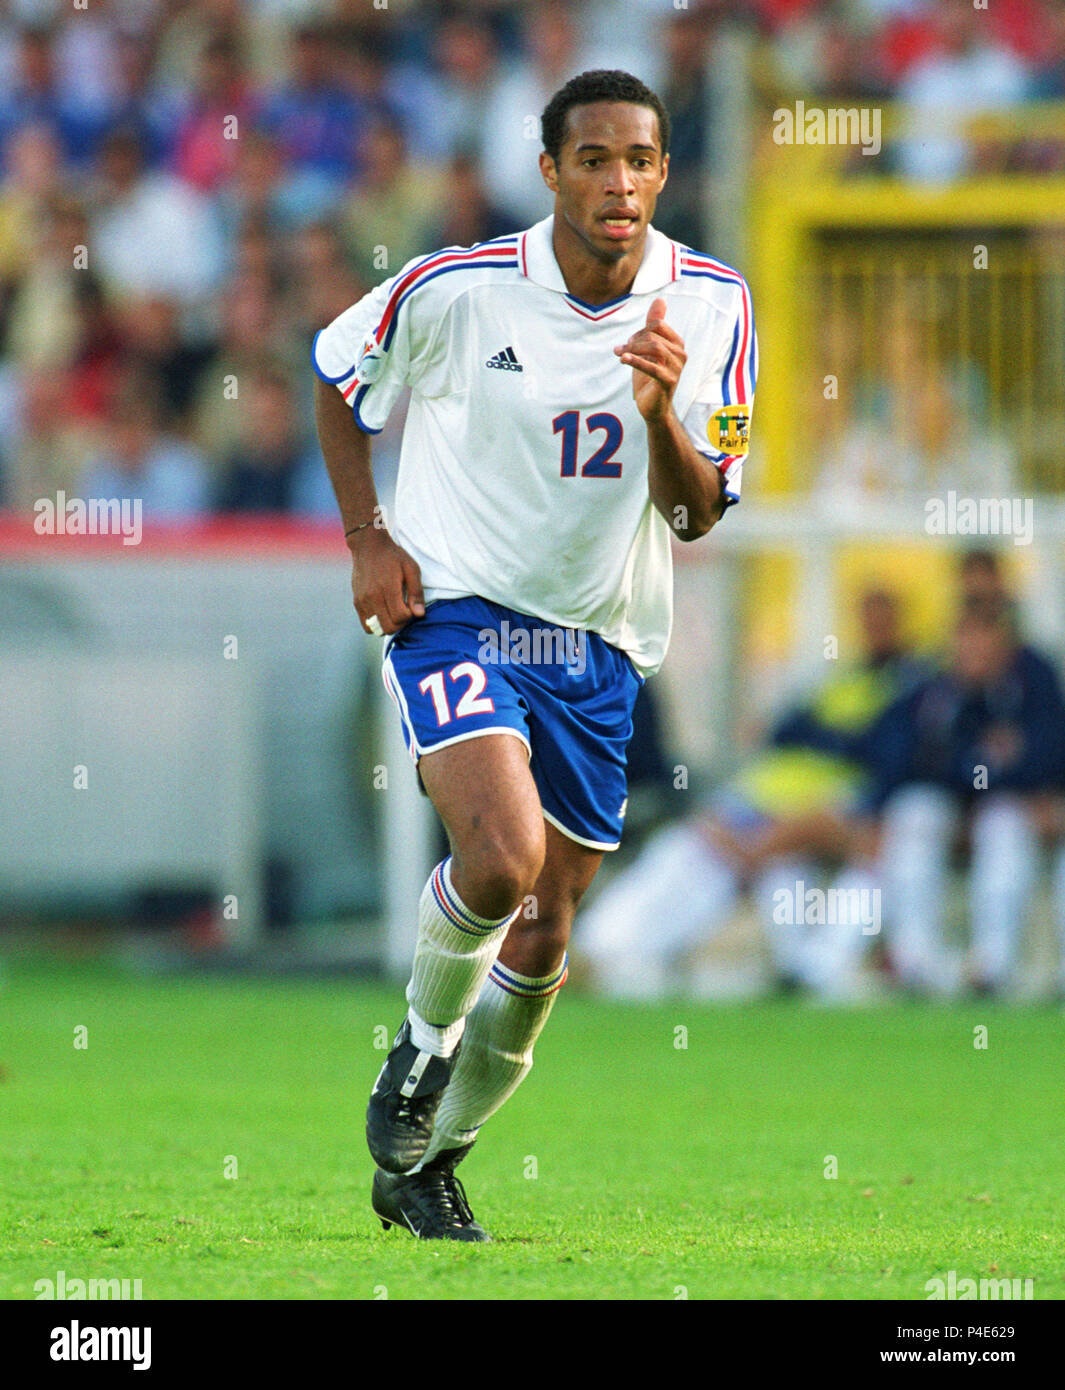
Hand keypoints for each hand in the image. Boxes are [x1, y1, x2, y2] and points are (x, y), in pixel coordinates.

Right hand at [349, 525, 424, 634]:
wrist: (368, 546)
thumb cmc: (393, 556)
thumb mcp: (411, 569)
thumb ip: (416, 592)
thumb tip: (419, 614)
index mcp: (388, 588)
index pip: (400, 617)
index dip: (409, 615)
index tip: (410, 606)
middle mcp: (372, 597)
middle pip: (389, 627)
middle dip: (400, 623)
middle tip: (403, 610)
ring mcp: (362, 601)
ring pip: (377, 629)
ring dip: (388, 625)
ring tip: (392, 612)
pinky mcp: (356, 602)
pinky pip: (366, 625)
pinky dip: (376, 624)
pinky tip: (383, 612)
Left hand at [614, 298, 686, 421]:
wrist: (653, 407)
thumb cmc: (650, 377)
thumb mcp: (649, 349)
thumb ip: (653, 326)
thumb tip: (660, 299)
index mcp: (677, 344)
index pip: (657, 325)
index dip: (640, 331)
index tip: (629, 343)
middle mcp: (681, 354)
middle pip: (654, 335)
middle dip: (633, 341)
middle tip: (620, 350)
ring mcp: (677, 368)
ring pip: (653, 348)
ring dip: (632, 350)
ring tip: (619, 355)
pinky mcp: (669, 381)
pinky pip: (652, 366)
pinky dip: (635, 361)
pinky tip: (623, 359)